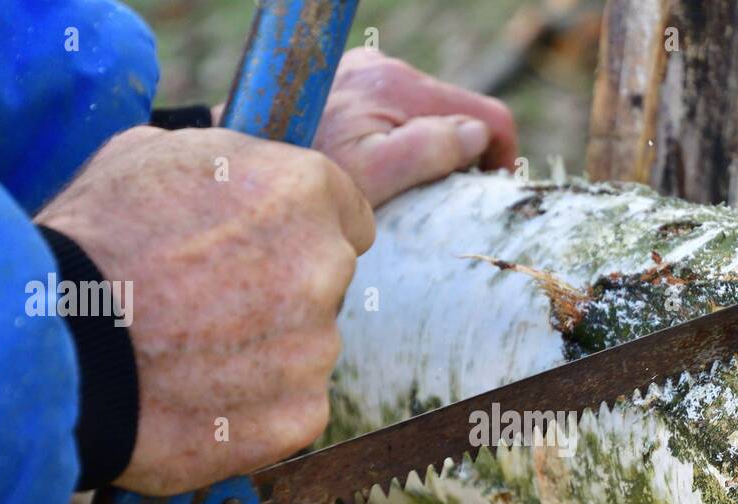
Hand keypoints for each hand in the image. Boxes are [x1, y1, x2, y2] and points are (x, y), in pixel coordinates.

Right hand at [37, 126, 373, 495]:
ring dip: (266, 353)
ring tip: (189, 356)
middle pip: (325, 282)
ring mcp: (316, 347)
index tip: (271, 248)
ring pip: (307, 349)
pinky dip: (256, 409)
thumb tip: (241, 172)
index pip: (347, 214)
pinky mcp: (300, 414)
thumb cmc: (89, 243)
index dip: (304, 229)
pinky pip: (292, 408)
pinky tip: (199, 399)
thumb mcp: (147, 156)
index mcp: (302, 191)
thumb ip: (224, 164)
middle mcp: (324, 267)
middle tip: (209, 304)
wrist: (49, 344)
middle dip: (282, 290)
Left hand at [310, 48, 517, 205]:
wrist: (235, 171)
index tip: (489, 195)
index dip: (502, 158)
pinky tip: (376, 167)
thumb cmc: (305, 178)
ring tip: (403, 188)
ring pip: (424, 112)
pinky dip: (398, 138)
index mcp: (399, 87)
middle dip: (461, 155)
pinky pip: (392, 109)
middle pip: (456, 114)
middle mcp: (383, 67)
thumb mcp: (373, 179)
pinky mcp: (343, 82)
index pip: (487, 116)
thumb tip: (476, 135)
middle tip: (440, 201)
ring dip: (427, 148)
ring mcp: (361, 71)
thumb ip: (428, 151)